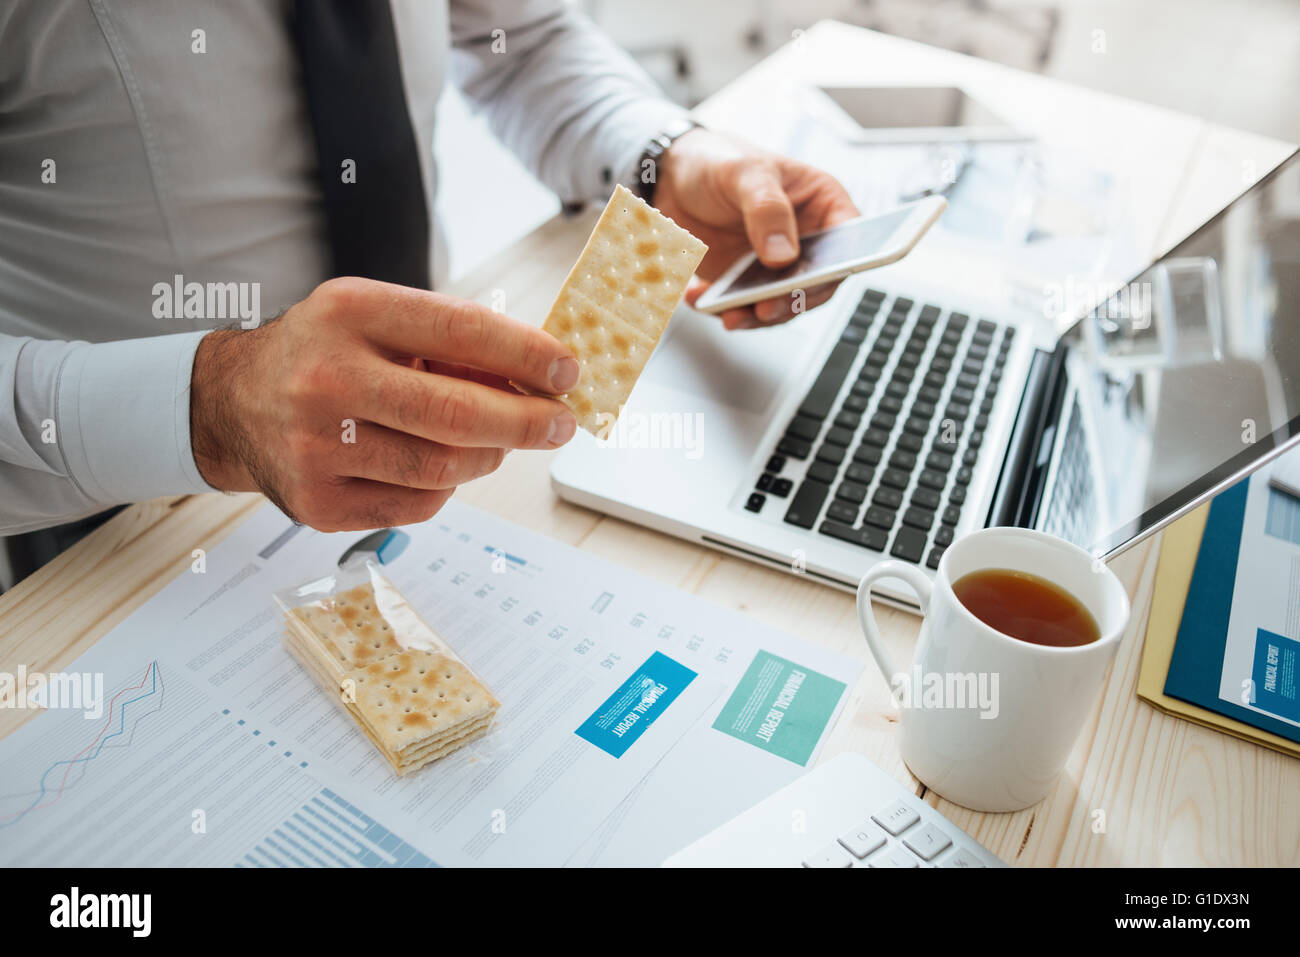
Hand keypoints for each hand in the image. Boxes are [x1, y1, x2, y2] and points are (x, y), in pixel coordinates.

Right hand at [190, 277, 579, 530]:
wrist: (232, 404)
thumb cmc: (325, 353)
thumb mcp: (377, 318)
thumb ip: (452, 340)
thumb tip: (540, 379)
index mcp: (349, 313)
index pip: (461, 332)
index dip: (527, 355)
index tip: (568, 372)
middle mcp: (326, 379)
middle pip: (457, 414)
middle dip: (526, 423)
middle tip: (560, 424)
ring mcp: (315, 448)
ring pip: (443, 469)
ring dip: (488, 456)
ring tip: (495, 442)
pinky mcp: (317, 503)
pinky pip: (418, 506)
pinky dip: (445, 487)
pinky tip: (435, 464)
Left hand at [653, 128, 858, 329]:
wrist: (671, 179)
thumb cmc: (718, 161)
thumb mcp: (744, 172)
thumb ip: (767, 208)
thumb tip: (784, 254)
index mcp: (821, 206)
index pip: (849, 241)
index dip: (841, 264)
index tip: (818, 278)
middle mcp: (804, 242)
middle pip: (815, 284)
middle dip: (790, 300)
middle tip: (764, 306)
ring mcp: (774, 268)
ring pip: (780, 305)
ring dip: (754, 315)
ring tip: (728, 312)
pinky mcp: (743, 285)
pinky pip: (740, 308)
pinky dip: (720, 309)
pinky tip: (698, 296)